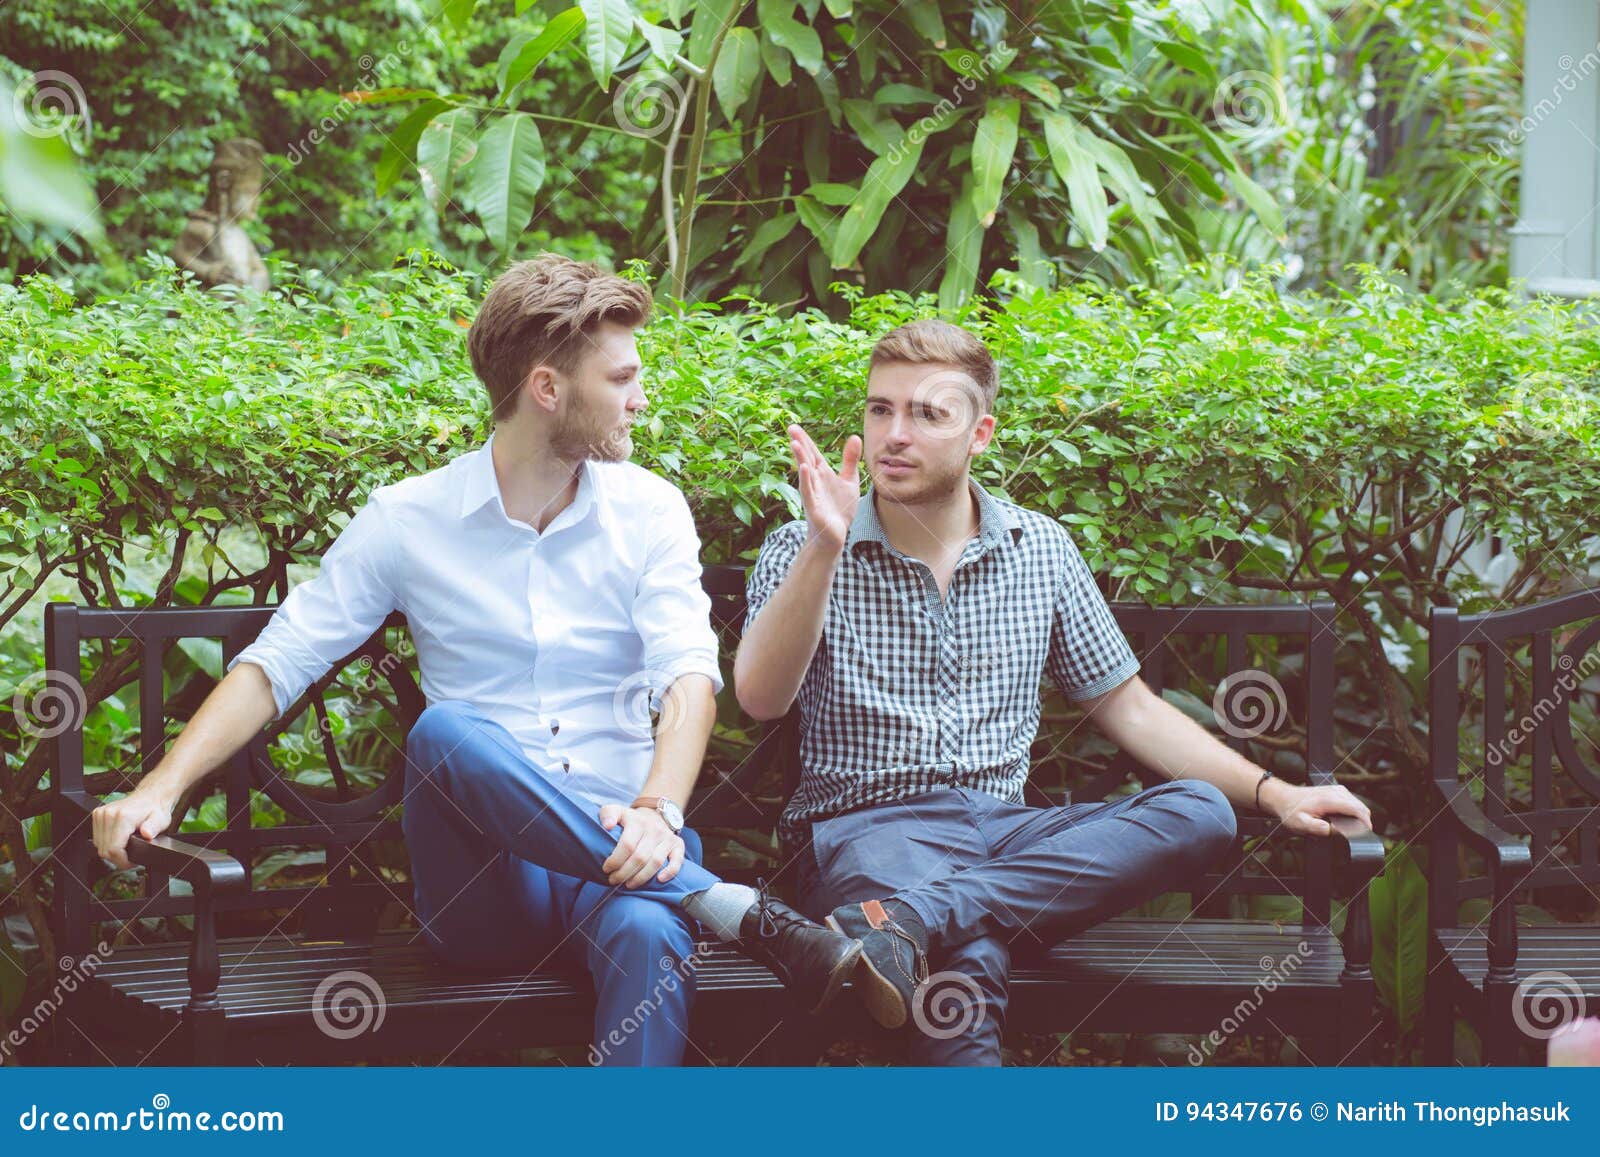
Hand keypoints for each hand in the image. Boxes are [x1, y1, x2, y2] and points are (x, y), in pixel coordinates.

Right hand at [92, 789, 177, 870]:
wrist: (150, 796)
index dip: (122, 861)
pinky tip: (118, 841)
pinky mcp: (97, 814)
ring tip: (125, 849)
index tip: (131, 863)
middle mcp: (108, 814)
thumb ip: (154, 828)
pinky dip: (106, 843)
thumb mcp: (161, 820)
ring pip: (98, 845)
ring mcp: (100, 814)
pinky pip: (97, 838)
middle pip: (104, 850)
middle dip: (117, 858)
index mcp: (122, 817)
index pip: (113, 849)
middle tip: (130, 857)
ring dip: (111, 851)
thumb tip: (147, 833)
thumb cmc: (155, 809)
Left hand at [598, 803, 684, 887]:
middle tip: (614, 880)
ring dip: (641, 877)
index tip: (606, 869)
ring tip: (628, 884)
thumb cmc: (630, 819)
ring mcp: (667, 837)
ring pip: (656, 862)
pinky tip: (659, 880)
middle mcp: (655, 829)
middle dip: (624, 873)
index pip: (627, 845)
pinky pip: (677, 860)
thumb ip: (607, 814)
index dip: (615, 860)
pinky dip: (670, 872)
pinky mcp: (678, 844)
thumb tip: (607, 826)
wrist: (654, 814)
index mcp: (638, 821)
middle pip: (640, 857)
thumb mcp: (616, 811)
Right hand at [788, 424, 860, 547]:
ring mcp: (813, 494)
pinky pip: (809, 491)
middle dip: (800, 444)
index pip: (813, 453)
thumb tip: (854, 436)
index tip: (795, 426)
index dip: (805, 440)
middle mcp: (815, 481)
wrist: (835, 535)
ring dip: (800, 459)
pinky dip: (806, 480)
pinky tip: (804, 468)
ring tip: (795, 443)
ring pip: (805, 473)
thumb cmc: (839, 509)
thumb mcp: (849, 481)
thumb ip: (850, 460)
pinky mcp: (814, 507)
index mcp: (822, 474)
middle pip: (807, 459)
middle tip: (791, 428)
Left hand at [1264, 780, 1372, 836]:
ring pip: (1358, 804)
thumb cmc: (1291, 811)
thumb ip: (1316, 828)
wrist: (1283, 798)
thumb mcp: (1300, 824)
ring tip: (1354, 829)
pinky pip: (1352, 801)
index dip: (1365, 822)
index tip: (1367, 833)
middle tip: (1360, 835)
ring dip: (1359, 816)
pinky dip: (1354, 811)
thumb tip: (1332, 830)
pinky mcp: (1336, 790)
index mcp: (1328, 800)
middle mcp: (1334, 792)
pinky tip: (1348, 819)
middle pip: (1361, 807)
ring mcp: (1336, 789)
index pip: (1356, 809)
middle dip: (1364, 821)